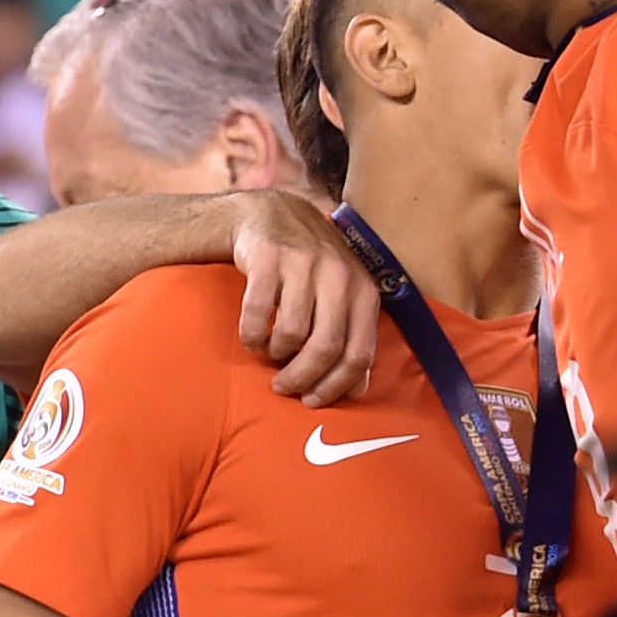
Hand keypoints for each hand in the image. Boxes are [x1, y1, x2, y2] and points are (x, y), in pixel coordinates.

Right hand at [229, 191, 381, 404]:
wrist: (275, 215)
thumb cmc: (314, 267)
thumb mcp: (344, 296)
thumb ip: (353, 337)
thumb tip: (358, 391)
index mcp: (364, 291)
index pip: (359, 353)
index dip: (335, 385)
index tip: (313, 401)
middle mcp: (339, 276)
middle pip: (325, 348)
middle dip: (302, 378)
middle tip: (284, 388)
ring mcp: (304, 265)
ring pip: (291, 334)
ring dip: (276, 355)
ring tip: (271, 353)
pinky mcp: (268, 259)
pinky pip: (257, 315)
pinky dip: (251, 336)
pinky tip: (252, 337)